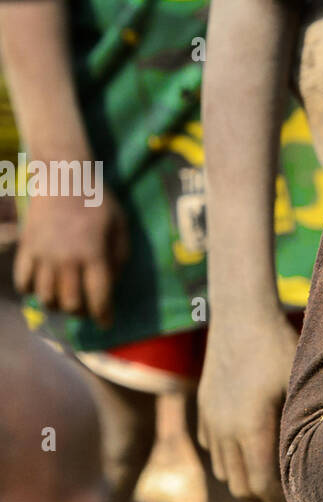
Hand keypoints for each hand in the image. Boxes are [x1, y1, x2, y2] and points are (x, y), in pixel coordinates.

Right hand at [14, 184, 127, 327]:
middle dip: (82, 312)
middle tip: (88, 309)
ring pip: (45, 297)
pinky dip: (31, 291)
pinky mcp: (26, 249)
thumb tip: (113, 282)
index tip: (107, 324)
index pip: (98, 295)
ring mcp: (42, 256)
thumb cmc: (98, 200)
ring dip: (57, 305)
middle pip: (70, 303)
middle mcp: (66, 260)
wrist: (64, 178)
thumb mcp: (120, 225)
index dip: (103, 314)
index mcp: (93, 253)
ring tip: (67, 300)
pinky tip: (42, 287)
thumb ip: (119, 256)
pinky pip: (23, 282)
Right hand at [196, 313, 299, 501]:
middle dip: (266, 499)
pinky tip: (252, 450)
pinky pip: (213, 450)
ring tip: (274, 477)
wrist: (240, 315)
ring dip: (247, 480)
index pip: (262, 485)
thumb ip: (301, 423)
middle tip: (291, 498)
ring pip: (225, 471)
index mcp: (249, 430)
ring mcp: (210, 422)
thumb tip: (317, 455)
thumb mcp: (297, 383)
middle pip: (242, 486)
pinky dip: (231, 460)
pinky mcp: (204, 410)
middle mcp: (224, 433)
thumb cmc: (278, 344)